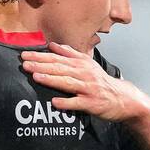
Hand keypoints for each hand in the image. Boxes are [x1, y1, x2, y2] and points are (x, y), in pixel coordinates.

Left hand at [20, 42, 149, 122]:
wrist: (123, 98)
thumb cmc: (102, 82)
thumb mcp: (88, 64)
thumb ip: (71, 54)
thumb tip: (53, 46)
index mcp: (81, 64)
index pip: (58, 58)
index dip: (41, 57)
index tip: (25, 55)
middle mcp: (84, 74)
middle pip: (60, 68)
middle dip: (41, 66)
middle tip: (25, 64)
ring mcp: (88, 89)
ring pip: (67, 83)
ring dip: (51, 79)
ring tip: (36, 77)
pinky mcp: (92, 104)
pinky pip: (77, 103)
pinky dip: (66, 103)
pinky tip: (55, 102)